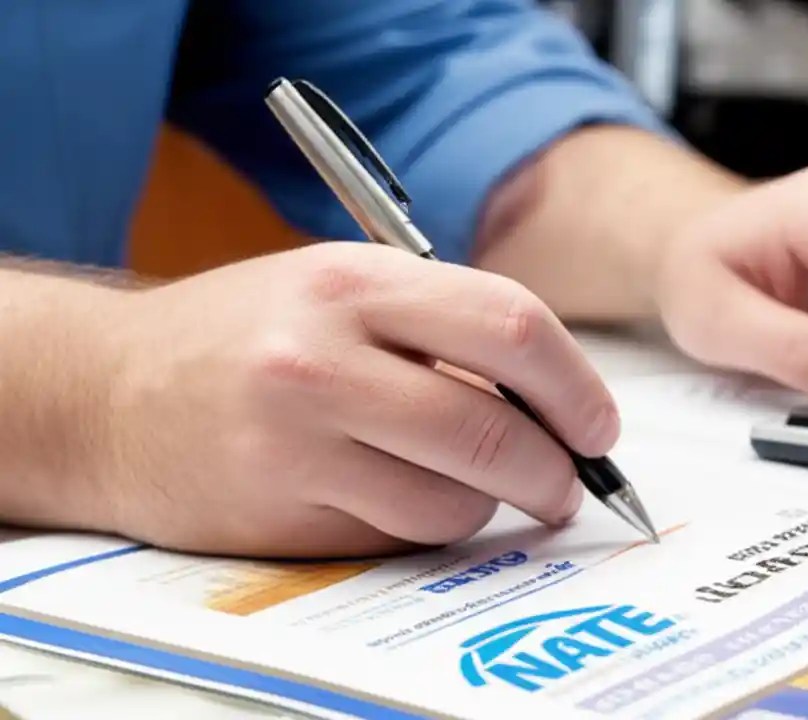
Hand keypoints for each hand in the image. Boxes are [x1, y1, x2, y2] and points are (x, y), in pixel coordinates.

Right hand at [95, 243, 618, 556]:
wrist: (104, 391)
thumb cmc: (241, 335)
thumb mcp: (338, 287)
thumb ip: (441, 327)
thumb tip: (555, 399)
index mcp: (354, 281)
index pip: (512, 326)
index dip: (577, 386)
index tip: (598, 425)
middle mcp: (323, 357)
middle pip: (494, 428)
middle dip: (556, 469)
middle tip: (568, 482)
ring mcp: (295, 441)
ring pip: (453, 501)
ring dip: (486, 505)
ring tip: (470, 486)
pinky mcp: (277, 512)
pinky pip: (396, 537)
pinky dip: (422, 528)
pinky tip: (394, 497)